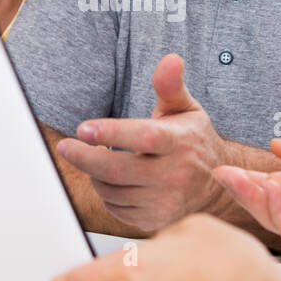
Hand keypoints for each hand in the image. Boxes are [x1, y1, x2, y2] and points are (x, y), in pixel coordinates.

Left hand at [56, 54, 230, 230]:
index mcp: (179, 142)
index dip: (111, 132)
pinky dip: (105, 191)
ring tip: (94, 157)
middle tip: (65, 147)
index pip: (144, 137)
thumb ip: (170, 86)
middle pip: (117, 169)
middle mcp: (174, 175)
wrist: (215, 188)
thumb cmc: (193, 143)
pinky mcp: (154, 221)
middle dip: (84, 158)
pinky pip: (116, 207)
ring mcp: (164, 202)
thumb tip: (170, 59)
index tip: (82, 128)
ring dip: (94, 173)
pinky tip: (110, 178)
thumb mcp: (186, 110)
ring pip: (112, 190)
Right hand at [213, 138, 280, 260]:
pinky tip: (267, 195)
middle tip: (224, 175)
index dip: (248, 177)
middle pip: (266, 200)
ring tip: (237, 183)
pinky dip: (276, 213)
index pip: (270, 182)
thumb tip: (277, 144)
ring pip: (274, 216)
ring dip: (254, 200)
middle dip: (243, 188)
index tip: (227, 168)